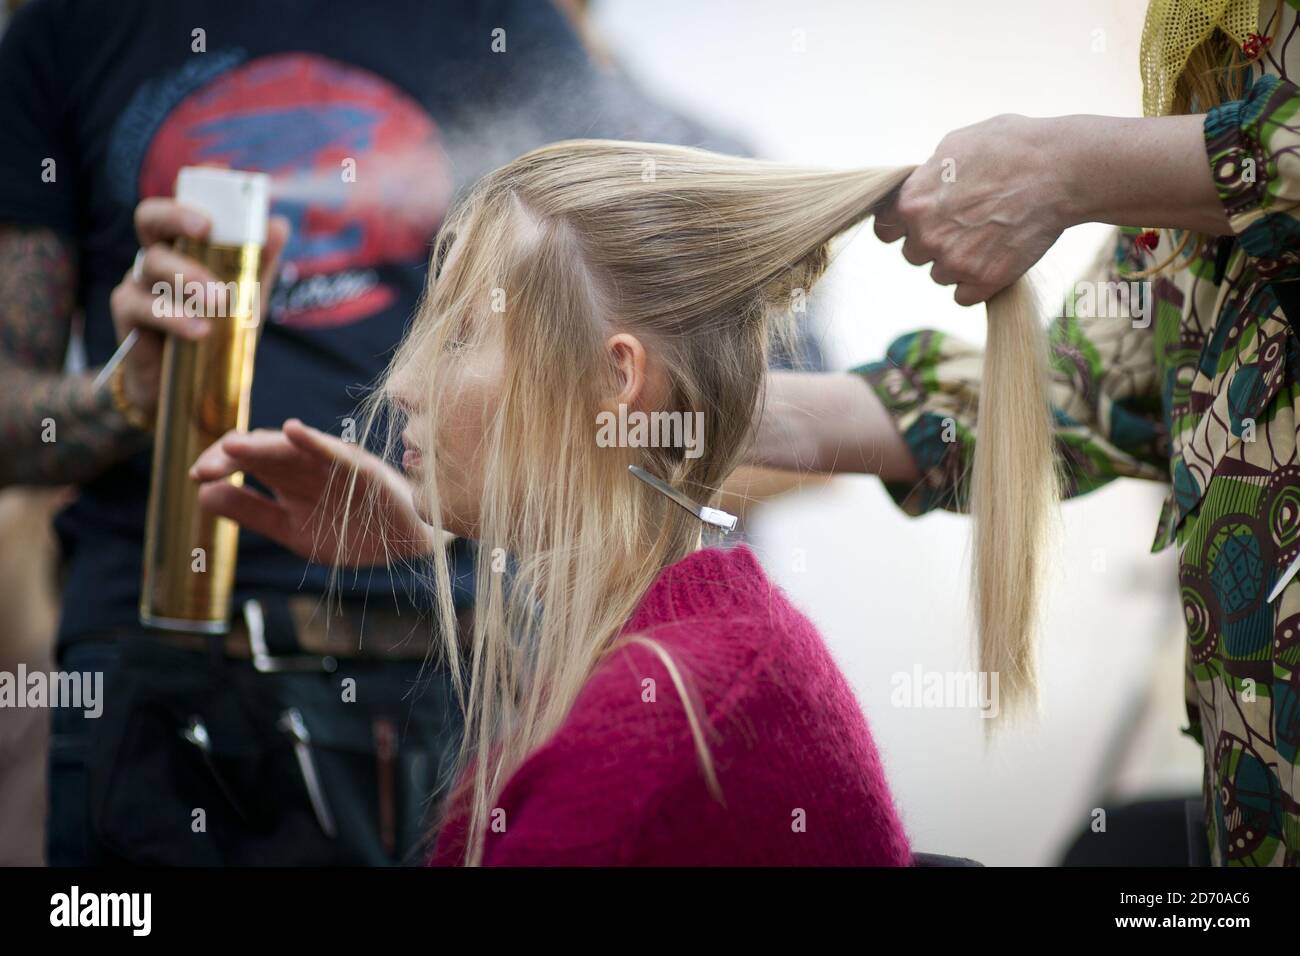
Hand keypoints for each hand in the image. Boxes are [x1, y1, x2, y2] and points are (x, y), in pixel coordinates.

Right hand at [108, 197, 289, 414]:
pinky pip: (143, 307)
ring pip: (151, 264)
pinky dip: (174, 317)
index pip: (182, 204)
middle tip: (205, 228)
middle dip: (177, 215)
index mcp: (183, 245)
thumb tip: (279, 224)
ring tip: (219, 300)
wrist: (185, 387)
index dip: (195, 187)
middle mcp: (156, 255)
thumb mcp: (246, 297)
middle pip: (150, 218)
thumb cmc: (216, 330)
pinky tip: (201, 330)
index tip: (220, 172)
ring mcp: (137, 282)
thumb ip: (261, 263)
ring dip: (187, 277)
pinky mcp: (127, 315)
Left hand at [190, 419, 441, 567]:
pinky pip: (337, 454)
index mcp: (288, 479)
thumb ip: (252, 512)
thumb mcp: (292, 530)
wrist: (408, 543)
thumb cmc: (353, 531)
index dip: (220, 464)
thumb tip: (202, 494)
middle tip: (205, 467)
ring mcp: (335, 466)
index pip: (246, 462)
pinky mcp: (364, 472)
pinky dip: (316, 442)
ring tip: (232, 445)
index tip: (198, 476)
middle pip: (264, 451)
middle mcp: (307, 466)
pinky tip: (295, 430)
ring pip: (294, 448)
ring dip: (263, 444)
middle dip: (232, 456)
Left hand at [874, 114, 1071, 305]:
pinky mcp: (983, 282)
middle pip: (913, 254)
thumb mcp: (956, 145)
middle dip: (933, 241)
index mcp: (912, 202)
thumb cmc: (1012, 147)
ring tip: (989, 235)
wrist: (1062, 170)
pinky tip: (995, 258)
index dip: (901, 226)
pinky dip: (977, 283)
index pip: (884, 230)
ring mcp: (954, 262)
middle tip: (967, 223)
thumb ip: (928, 175)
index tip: (917, 223)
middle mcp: (926, 236)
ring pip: (940, 274)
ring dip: (957, 262)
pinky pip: (963, 295)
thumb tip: (919, 186)